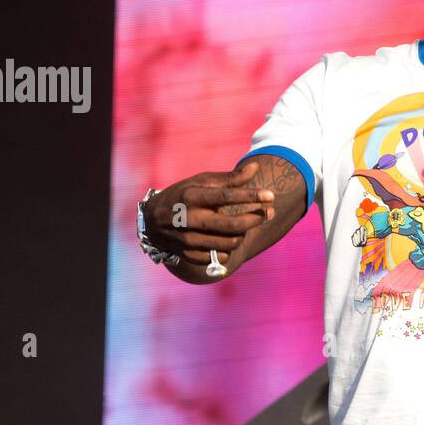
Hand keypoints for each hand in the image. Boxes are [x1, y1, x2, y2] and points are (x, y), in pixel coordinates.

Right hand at [144, 163, 274, 265]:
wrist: (152, 220)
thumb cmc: (184, 195)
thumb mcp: (201, 182)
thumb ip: (230, 178)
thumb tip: (256, 168)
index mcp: (192, 197)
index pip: (227, 196)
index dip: (251, 196)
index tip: (271, 195)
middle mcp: (189, 219)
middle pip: (233, 225)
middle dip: (256, 219)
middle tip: (268, 213)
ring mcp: (188, 239)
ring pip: (230, 243)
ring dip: (245, 234)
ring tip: (248, 225)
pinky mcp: (188, 254)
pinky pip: (219, 256)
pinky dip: (229, 248)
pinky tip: (231, 238)